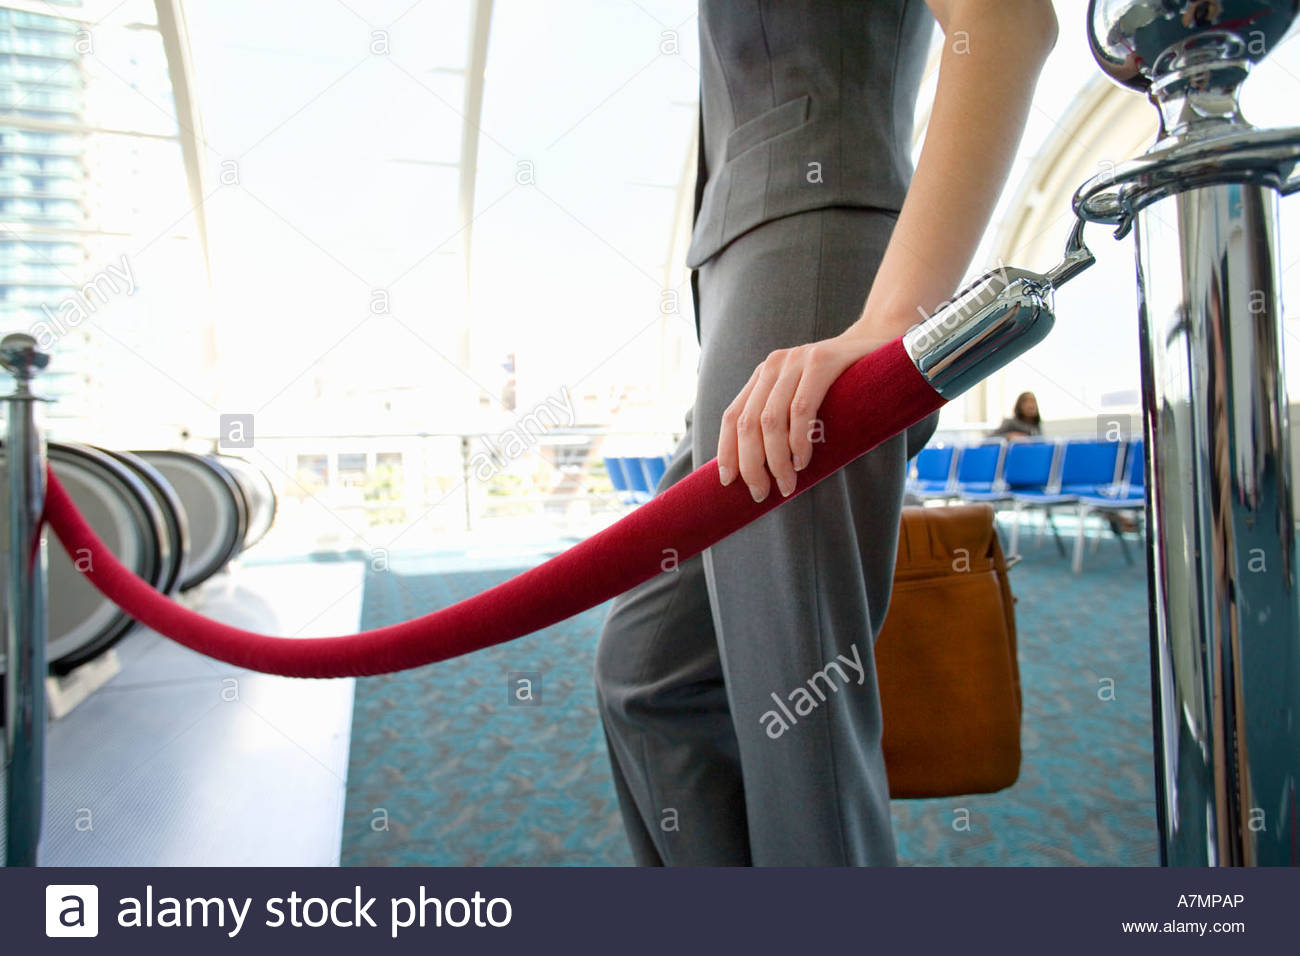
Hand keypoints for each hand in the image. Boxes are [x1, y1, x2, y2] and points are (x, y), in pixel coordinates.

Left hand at [716, 326, 891, 501]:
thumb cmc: (846, 385)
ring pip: (770, 420)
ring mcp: (796, 360)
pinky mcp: (822, 360)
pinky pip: (801, 408)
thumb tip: (763, 472)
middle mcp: (773, 366)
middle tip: (761, 493)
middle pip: (747, 422)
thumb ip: (784, 421)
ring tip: (787, 484)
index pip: (732, 416)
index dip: (727, 450)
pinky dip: (799, 440)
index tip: (727, 482)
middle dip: (751, 464)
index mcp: (763, 376)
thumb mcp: (806, 398)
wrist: (883, 343)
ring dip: (775, 460)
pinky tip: (802, 460)